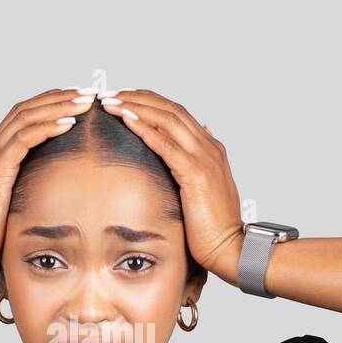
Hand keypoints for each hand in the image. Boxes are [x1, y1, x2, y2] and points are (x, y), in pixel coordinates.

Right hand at [0, 88, 94, 272]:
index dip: (51, 103)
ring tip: (85, 101)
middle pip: (27, 108)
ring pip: (27, 117)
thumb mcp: (11, 201)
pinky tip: (69, 123)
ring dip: (58, 107)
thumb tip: (52, 186)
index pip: (24, 115)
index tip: (78, 99)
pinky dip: (47, 127)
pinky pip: (24, 139)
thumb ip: (26, 185)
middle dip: (60, 97)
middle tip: (89, 92)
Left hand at [98, 89, 243, 280]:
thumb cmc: (212, 228)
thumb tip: (181, 154)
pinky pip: (166, 145)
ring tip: (112, 102)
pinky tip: (127, 119)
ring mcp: (204, 158)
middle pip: (171, 109)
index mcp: (210, 149)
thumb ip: (192, 170)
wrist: (230, 248)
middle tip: (110, 94)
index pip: (177, 114)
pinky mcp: (196, 174)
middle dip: (138, 98)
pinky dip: (146, 128)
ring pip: (167, 120)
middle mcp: (209, 147)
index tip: (123, 99)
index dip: (149, 102)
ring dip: (137, 107)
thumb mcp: (202, 192)